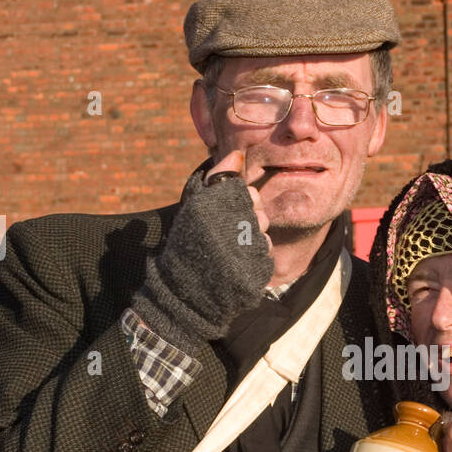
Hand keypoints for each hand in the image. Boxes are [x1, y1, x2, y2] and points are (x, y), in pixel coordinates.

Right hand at [128, 150, 275, 352]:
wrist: (184, 296)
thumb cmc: (187, 246)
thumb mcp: (193, 208)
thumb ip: (215, 179)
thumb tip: (237, 155)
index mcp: (209, 207)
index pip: (246, 191)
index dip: (239, 201)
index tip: (225, 212)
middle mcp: (227, 227)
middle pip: (259, 210)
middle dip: (248, 218)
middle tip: (227, 233)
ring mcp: (242, 252)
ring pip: (263, 233)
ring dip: (251, 240)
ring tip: (229, 251)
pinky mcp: (254, 274)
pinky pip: (267, 257)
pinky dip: (256, 261)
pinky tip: (236, 266)